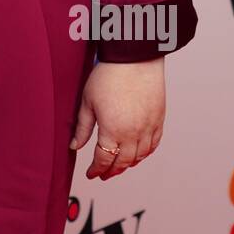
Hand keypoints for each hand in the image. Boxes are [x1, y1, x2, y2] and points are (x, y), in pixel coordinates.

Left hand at [69, 58, 164, 179]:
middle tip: (104, 174)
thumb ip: (82, 128)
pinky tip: (137, 154)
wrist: (134, 59)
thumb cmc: (108, 76)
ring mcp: (148, 128)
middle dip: (111, 171)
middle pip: (122, 162)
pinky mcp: (159, 120)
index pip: (103, 160)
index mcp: (112, 131)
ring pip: (140, 157)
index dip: (96, 169)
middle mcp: (133, 134)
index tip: (91, 174)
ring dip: (128, 164)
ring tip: (119, 166)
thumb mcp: (87, 102)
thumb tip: (74, 146)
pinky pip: (153, 145)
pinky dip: (145, 154)